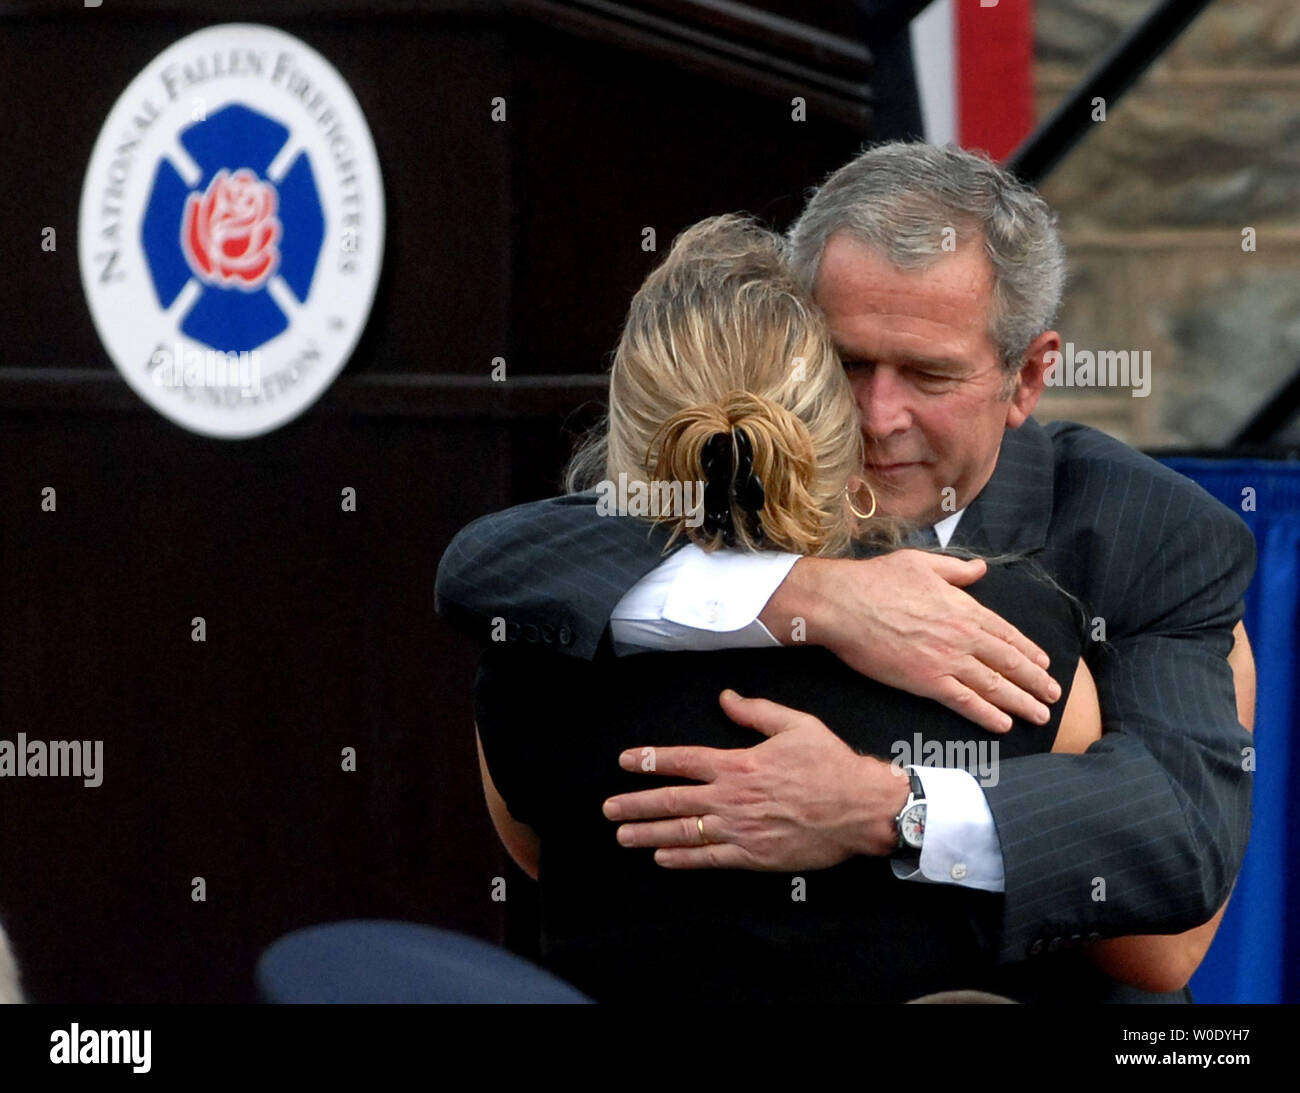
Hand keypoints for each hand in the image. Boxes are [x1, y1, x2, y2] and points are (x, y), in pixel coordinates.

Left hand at [602, 689, 910, 868]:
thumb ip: (756, 712)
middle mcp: (733, 797)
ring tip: (623, 835)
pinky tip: (663, 858)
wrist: (861, 808)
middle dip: (636, 804)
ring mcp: (741, 829)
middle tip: (608, 809)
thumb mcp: (795, 725)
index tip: (625, 761)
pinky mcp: (754, 855)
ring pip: (685, 832)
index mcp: (739, 763)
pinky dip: (684, 860)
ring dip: (649, 834)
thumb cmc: (831, 765)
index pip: (683, 760)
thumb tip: (726, 698)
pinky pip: (710, 859)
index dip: (651, 760)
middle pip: (673, 800)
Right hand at [759, 551, 1059, 733]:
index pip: (1006, 633)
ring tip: (1039, 716)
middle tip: (1053, 698)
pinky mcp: (926, 681)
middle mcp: (963, 635)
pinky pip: (965, 702)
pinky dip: (987, 714)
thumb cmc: (877, 579)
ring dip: (1021, 702)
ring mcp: (947, 660)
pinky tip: (1003, 724)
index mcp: (963, 607)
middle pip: (1008, 662)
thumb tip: (980, 568)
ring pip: (994, 685)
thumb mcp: (922, 563)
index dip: (1028, 651)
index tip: (1044, 665)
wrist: (846, 604)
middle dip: (1035, 682)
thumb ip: (956, 569)